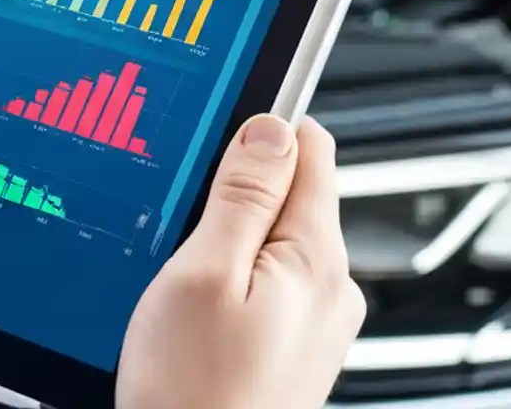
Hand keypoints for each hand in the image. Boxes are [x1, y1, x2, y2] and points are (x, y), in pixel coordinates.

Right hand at [117, 114, 363, 408]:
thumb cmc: (193, 396)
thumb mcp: (203, 274)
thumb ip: (242, 196)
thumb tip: (271, 128)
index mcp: (316, 258)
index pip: (311, 149)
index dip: (260, 131)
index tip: (215, 140)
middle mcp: (331, 288)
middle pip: (289, 195)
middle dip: (233, 195)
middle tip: (180, 226)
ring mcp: (314, 322)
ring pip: (270, 242)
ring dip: (226, 241)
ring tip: (180, 278)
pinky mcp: (290, 348)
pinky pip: (265, 285)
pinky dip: (229, 281)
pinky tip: (192, 310)